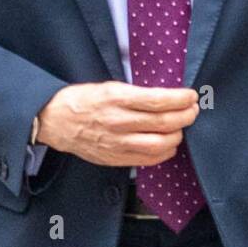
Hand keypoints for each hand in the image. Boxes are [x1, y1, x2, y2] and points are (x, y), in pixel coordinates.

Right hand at [36, 81, 198, 166]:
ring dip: (177, 135)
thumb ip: (136, 93)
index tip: (191, 96)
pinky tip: (168, 144)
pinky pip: (147, 160)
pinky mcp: (115, 158)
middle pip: (163, 123)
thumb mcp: (108, 86)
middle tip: (192, 110)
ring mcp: (117, 143)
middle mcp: (118, 121)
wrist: (56, 121)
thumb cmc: (83, 100)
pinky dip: (164, 152)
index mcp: (116, 99)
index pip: (157, 100)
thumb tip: (166, 96)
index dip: (180, 99)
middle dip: (185, 116)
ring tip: (181, 127)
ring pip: (158, 144)